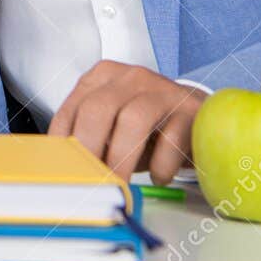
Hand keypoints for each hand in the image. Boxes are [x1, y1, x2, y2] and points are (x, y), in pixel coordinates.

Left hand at [46, 60, 206, 184]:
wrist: (195, 119)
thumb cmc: (147, 128)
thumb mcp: (113, 128)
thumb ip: (91, 139)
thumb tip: (70, 172)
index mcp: (102, 78)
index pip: (71, 109)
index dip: (65, 145)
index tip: (65, 171)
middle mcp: (129, 77)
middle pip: (98, 108)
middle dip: (90, 150)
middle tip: (90, 181)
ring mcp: (161, 89)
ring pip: (134, 119)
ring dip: (122, 158)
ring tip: (120, 183)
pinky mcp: (189, 109)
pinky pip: (170, 138)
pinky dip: (161, 165)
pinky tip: (159, 176)